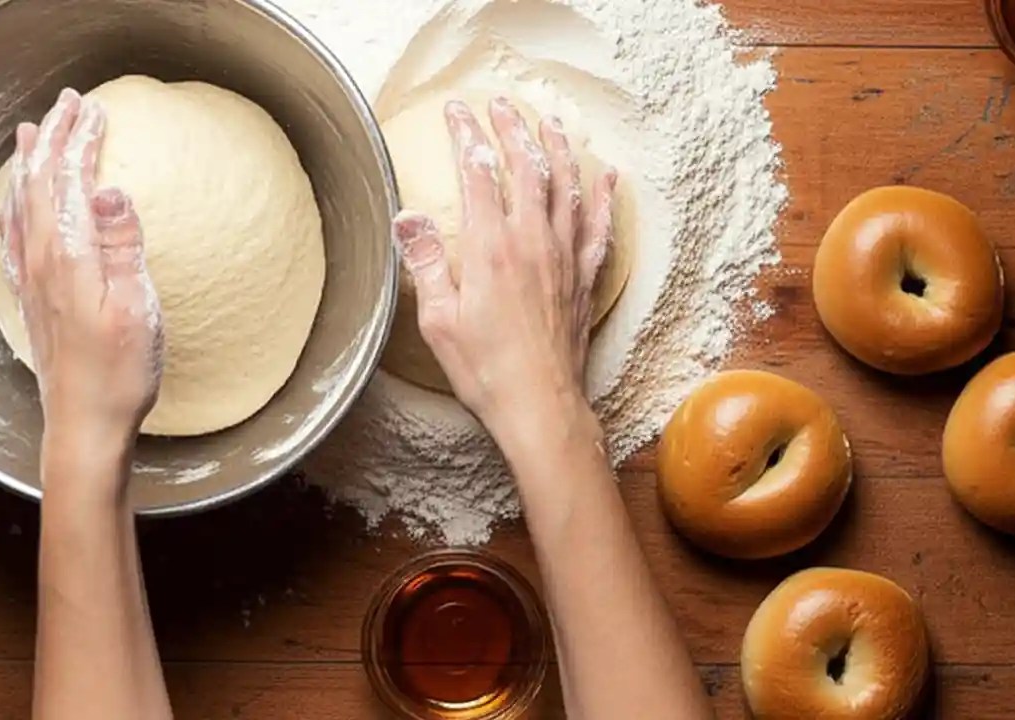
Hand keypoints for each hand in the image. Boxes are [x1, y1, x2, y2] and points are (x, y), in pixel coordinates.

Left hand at [0, 88, 162, 454]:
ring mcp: (34, 282)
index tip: (95, 110)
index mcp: (71, 258)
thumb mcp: (136, 307)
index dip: (82, 142)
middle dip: (55, 140)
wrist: (86, 426)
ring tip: (32, 135)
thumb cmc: (121, 373)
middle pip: (42, 185)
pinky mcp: (35, 301)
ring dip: (31, 166)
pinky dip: (15, 209)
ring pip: (24, 207)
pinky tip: (14, 206)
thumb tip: (110, 189)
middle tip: (69, 106)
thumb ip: (123, 246)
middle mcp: (43, 263)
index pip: (71, 182)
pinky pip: (15, 239)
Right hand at [393, 98, 615, 445]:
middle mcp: (531, 241)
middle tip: (501, 104)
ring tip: (550, 122)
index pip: (478, 172)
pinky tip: (607, 176)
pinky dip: (602, 196)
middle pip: (526, 167)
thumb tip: (407, 218)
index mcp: (490, 247)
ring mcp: (563, 257)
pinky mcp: (583, 277)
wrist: (539, 404)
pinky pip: (597, 226)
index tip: (457, 111)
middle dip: (512, 128)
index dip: (467, 135)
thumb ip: (427, 262)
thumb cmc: (484, 368)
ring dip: (557, 148)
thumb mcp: (438, 319)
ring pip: (565, 186)